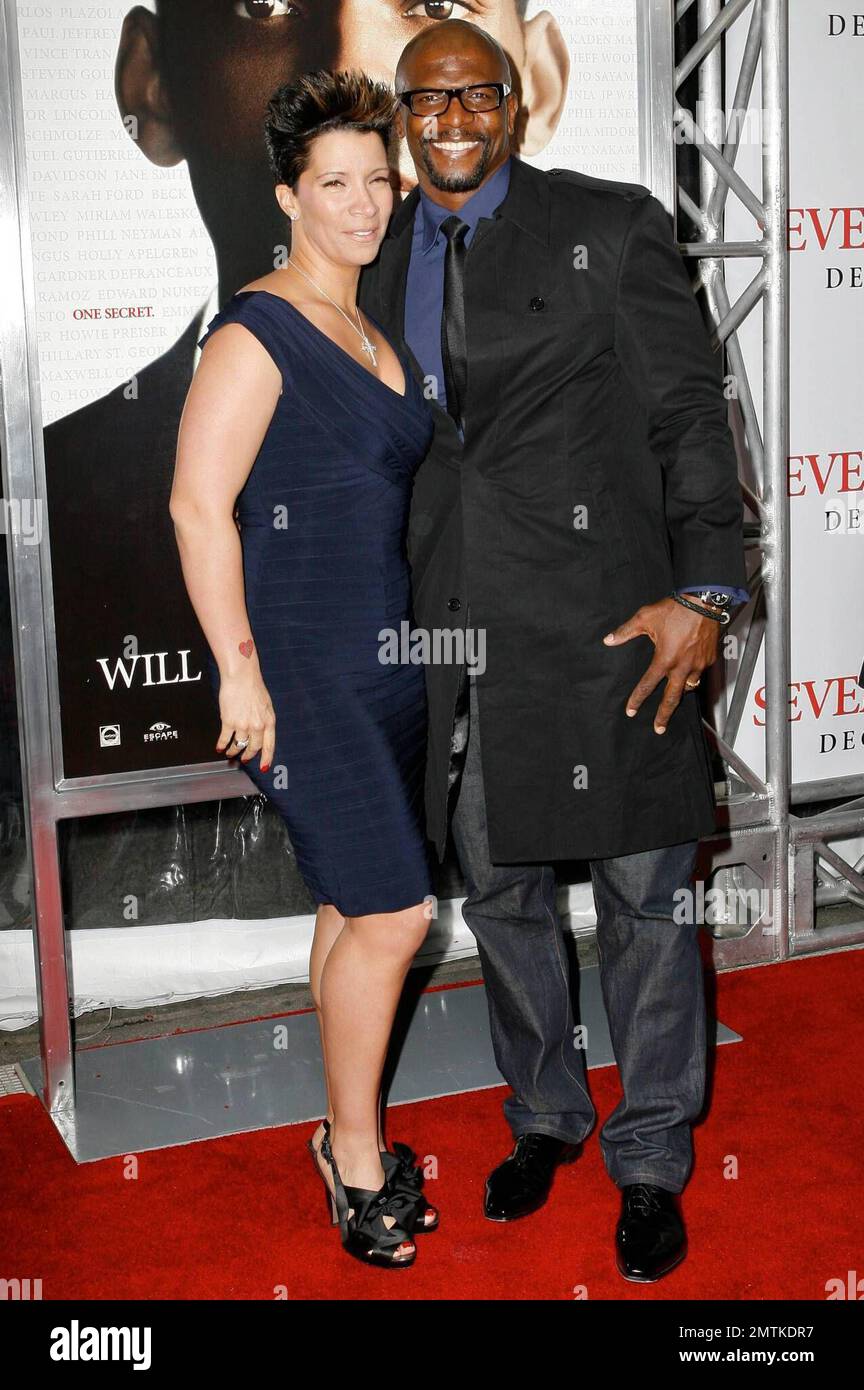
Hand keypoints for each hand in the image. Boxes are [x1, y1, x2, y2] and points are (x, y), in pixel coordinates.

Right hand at [216, 667, 275, 770]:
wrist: (241, 677)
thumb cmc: (253, 687)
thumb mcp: (266, 705)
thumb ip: (264, 720)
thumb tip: (260, 731)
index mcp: (269, 721)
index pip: (269, 745)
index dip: (266, 758)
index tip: (264, 767)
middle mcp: (257, 726)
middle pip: (253, 748)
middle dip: (248, 755)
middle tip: (244, 759)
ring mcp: (243, 725)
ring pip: (238, 745)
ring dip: (234, 750)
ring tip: (230, 752)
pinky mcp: (229, 722)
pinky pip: (225, 739)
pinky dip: (222, 745)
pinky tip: (220, 747)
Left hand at [602, 596, 718, 733]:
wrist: (703, 601)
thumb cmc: (675, 609)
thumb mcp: (645, 618)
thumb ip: (626, 632)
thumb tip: (609, 640)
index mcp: (664, 660)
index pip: (647, 686)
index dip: (637, 700)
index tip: (631, 711)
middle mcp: (682, 666)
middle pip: (672, 699)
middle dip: (664, 715)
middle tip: (659, 728)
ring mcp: (698, 664)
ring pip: (688, 687)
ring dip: (680, 694)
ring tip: (674, 700)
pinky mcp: (709, 659)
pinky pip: (700, 674)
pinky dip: (694, 677)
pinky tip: (690, 675)